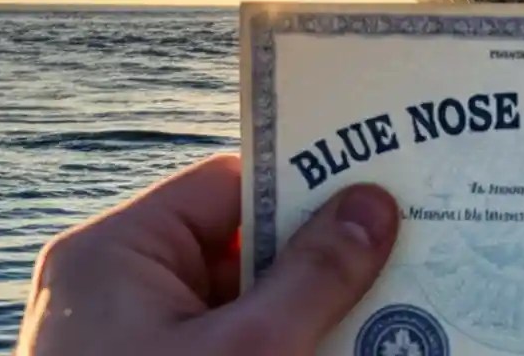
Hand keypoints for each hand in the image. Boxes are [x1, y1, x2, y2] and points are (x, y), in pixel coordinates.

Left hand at [14, 153, 399, 355]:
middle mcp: (117, 288)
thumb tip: (374, 205)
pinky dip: (282, 348)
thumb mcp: (250, 354)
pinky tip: (349, 346)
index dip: (307, 184)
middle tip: (407, 245)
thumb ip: (316, 276)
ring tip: (396, 304)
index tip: (384, 186)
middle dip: (320, 255)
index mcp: (116, 253)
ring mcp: (131, 341)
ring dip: (310, 309)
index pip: (229, 186)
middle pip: (240, 245)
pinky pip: (228, 347)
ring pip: (242, 303)